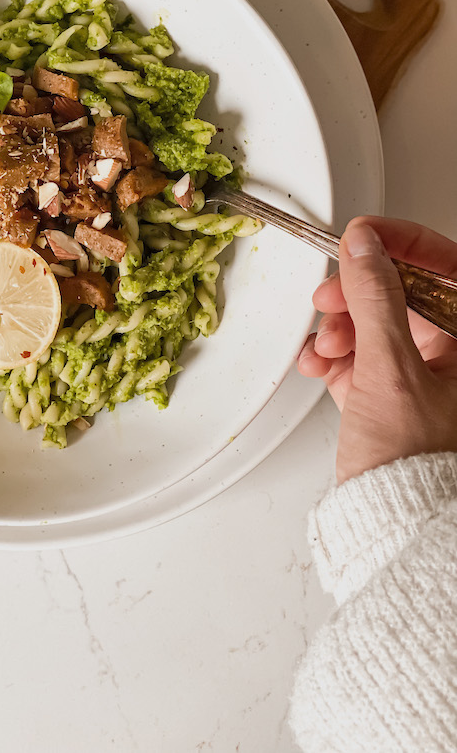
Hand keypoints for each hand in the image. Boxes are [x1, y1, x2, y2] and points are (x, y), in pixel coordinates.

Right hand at [297, 216, 456, 483]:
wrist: (394, 528)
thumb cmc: (414, 466)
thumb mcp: (391, 369)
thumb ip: (374, 299)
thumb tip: (362, 247)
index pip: (446, 265)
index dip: (401, 242)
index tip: (362, 235)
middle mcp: (453, 356)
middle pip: (402, 294)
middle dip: (358, 294)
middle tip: (330, 297)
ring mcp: (422, 376)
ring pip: (375, 323)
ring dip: (340, 328)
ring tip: (324, 346)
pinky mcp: (390, 397)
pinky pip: (360, 356)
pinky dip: (335, 356)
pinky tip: (320, 365)